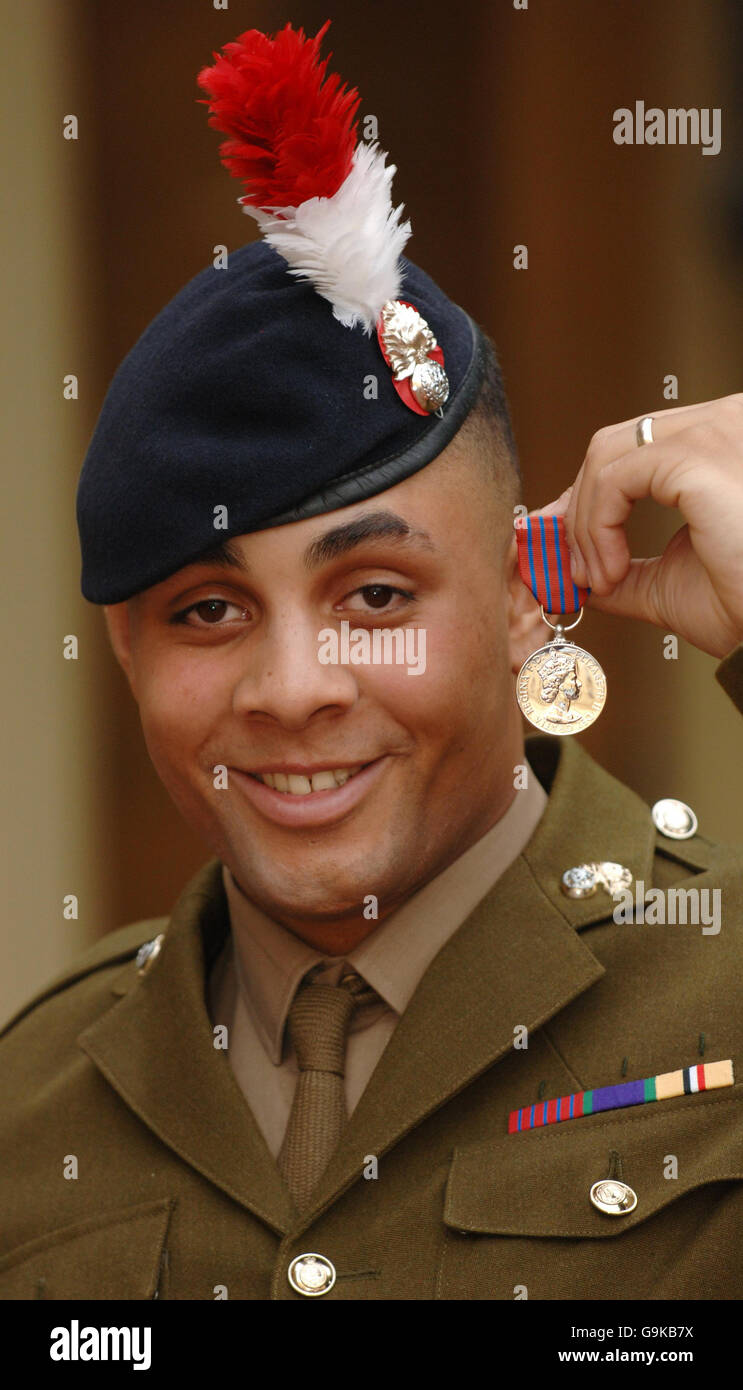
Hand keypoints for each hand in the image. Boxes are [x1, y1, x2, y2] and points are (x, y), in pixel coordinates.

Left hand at [544, 395, 742, 659]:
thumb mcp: (668, 584)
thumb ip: (621, 569)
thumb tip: (571, 572)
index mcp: (721, 445)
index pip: (633, 447)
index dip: (585, 493)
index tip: (559, 541)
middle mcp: (723, 424)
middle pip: (612, 444)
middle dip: (575, 509)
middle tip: (573, 568)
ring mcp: (714, 432)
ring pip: (606, 457)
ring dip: (584, 524)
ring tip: (598, 577)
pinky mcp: (699, 456)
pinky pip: (614, 479)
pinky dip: (596, 527)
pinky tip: (611, 570)